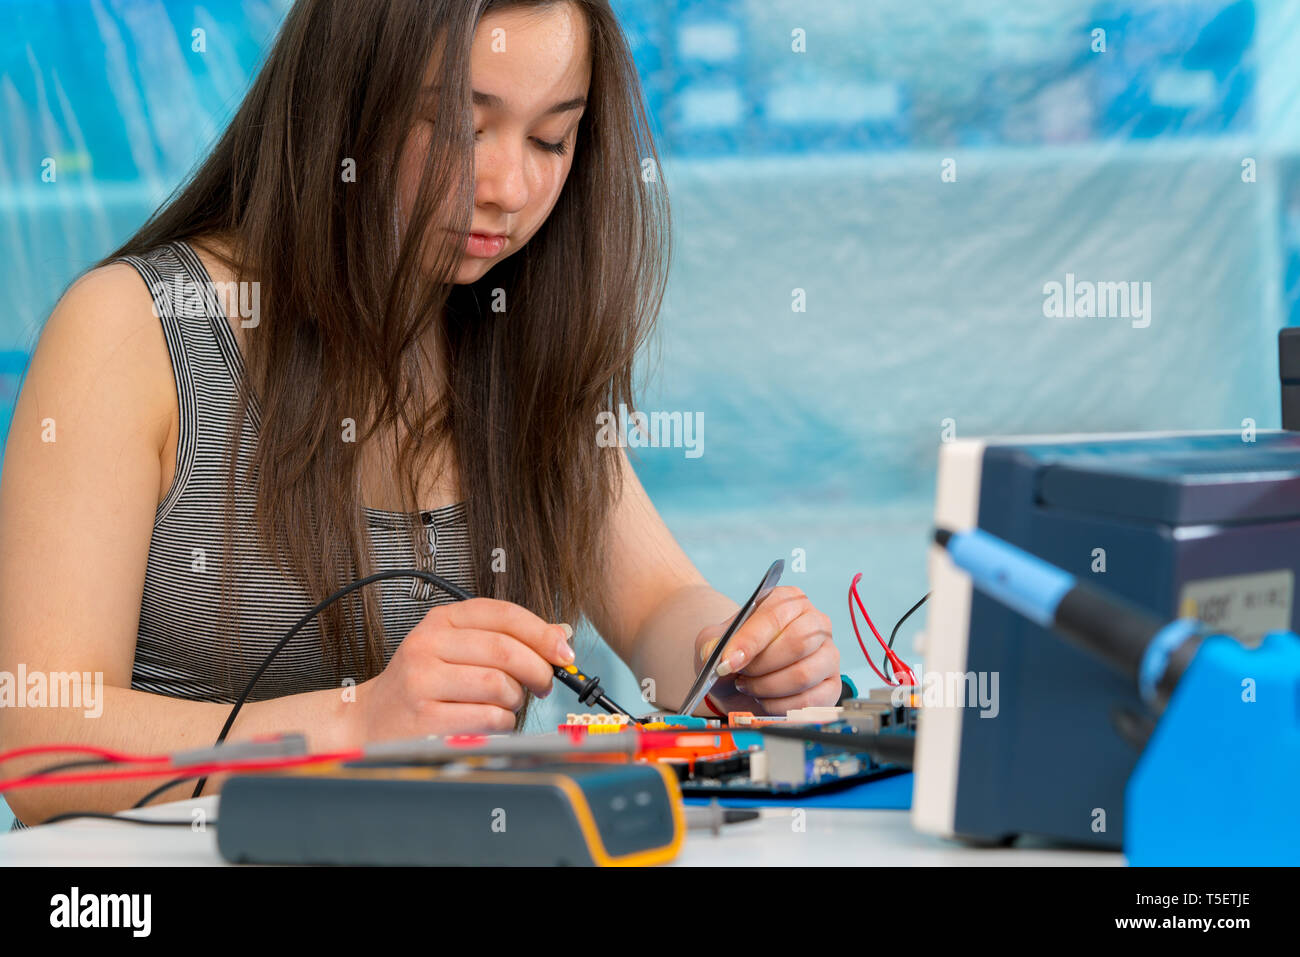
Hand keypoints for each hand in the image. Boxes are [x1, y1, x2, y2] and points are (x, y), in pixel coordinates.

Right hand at [351, 598, 572, 741]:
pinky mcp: (425, 719)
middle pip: (505, 650)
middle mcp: (427, 645)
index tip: (564, 652)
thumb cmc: (423, 685)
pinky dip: (502, 722)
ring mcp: (423, 682)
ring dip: (517, 699)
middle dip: (537, 670)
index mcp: (440, 621)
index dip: (541, 632)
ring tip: (507, 703)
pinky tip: (492, 721)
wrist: (370, 721)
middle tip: (543, 684)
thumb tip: (560, 635)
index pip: (502, 614)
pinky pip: (488, 717)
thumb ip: (504, 638)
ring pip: (499, 685)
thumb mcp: (457, 649)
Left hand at [693, 586, 838, 715]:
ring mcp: (828, 654)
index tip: (729, 662)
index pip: (775, 616)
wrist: (742, 678)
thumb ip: (713, 644)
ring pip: (803, 674)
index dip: (750, 641)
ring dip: (768, 687)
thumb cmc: (736, 654)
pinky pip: (811, 700)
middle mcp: (815, 622)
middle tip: (740, 675)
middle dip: (761, 666)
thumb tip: (719, 655)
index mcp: (789, 600)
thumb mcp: (717, 642)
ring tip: (750, 686)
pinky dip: (780, 706)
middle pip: (797, 642)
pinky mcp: (832, 685)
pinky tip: (765, 700)